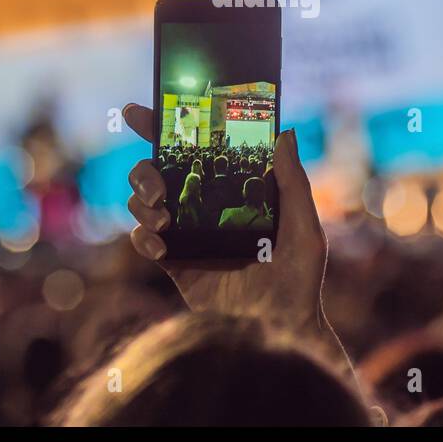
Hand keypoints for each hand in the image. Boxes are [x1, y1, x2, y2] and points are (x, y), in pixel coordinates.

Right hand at [122, 103, 325, 334]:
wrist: (281, 329)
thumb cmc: (300, 278)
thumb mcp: (304, 226)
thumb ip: (293, 181)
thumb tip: (285, 131)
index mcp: (230, 190)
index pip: (192, 151)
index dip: (161, 128)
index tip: (138, 111)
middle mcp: (202, 207)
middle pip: (155, 172)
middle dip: (144, 168)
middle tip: (158, 181)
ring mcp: (185, 235)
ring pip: (141, 203)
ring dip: (141, 200)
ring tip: (162, 212)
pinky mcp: (175, 265)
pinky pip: (143, 242)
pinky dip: (143, 237)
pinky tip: (161, 243)